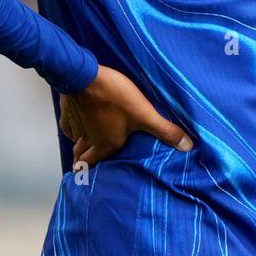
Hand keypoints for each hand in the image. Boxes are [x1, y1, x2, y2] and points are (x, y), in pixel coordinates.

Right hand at [59, 65, 192, 167]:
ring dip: (81, 146)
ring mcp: (76, 125)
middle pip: (81, 158)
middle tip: (88, 167)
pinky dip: (73, 129)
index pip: (92, 167)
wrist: (83, 75)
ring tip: (86, 148)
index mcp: (105, 144)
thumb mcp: (144, 114)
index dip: (91, 175)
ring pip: (75, 142)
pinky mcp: (68, 110)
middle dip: (84, 163)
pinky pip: (68, 126)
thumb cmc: (114, 96)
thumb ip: (164, 130)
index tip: (92, 180)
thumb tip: (188, 146)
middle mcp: (88, 139)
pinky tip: (79, 124)